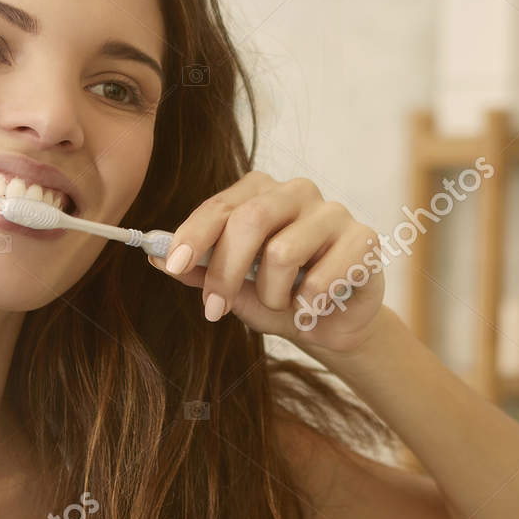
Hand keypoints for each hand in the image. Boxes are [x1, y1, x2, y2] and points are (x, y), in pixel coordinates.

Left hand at [149, 171, 386, 354]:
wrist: (332, 326)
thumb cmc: (281, 298)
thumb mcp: (234, 289)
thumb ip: (198, 270)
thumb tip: (154, 256)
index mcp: (261, 193)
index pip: (221, 205)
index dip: (193, 235)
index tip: (172, 265)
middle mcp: (297, 191)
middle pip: (249, 220)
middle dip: (225, 272)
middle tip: (215, 309)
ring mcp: (333, 212)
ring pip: (282, 252)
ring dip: (273, 295)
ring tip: (285, 304)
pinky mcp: (364, 238)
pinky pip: (321, 277)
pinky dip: (308, 304)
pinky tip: (317, 305)